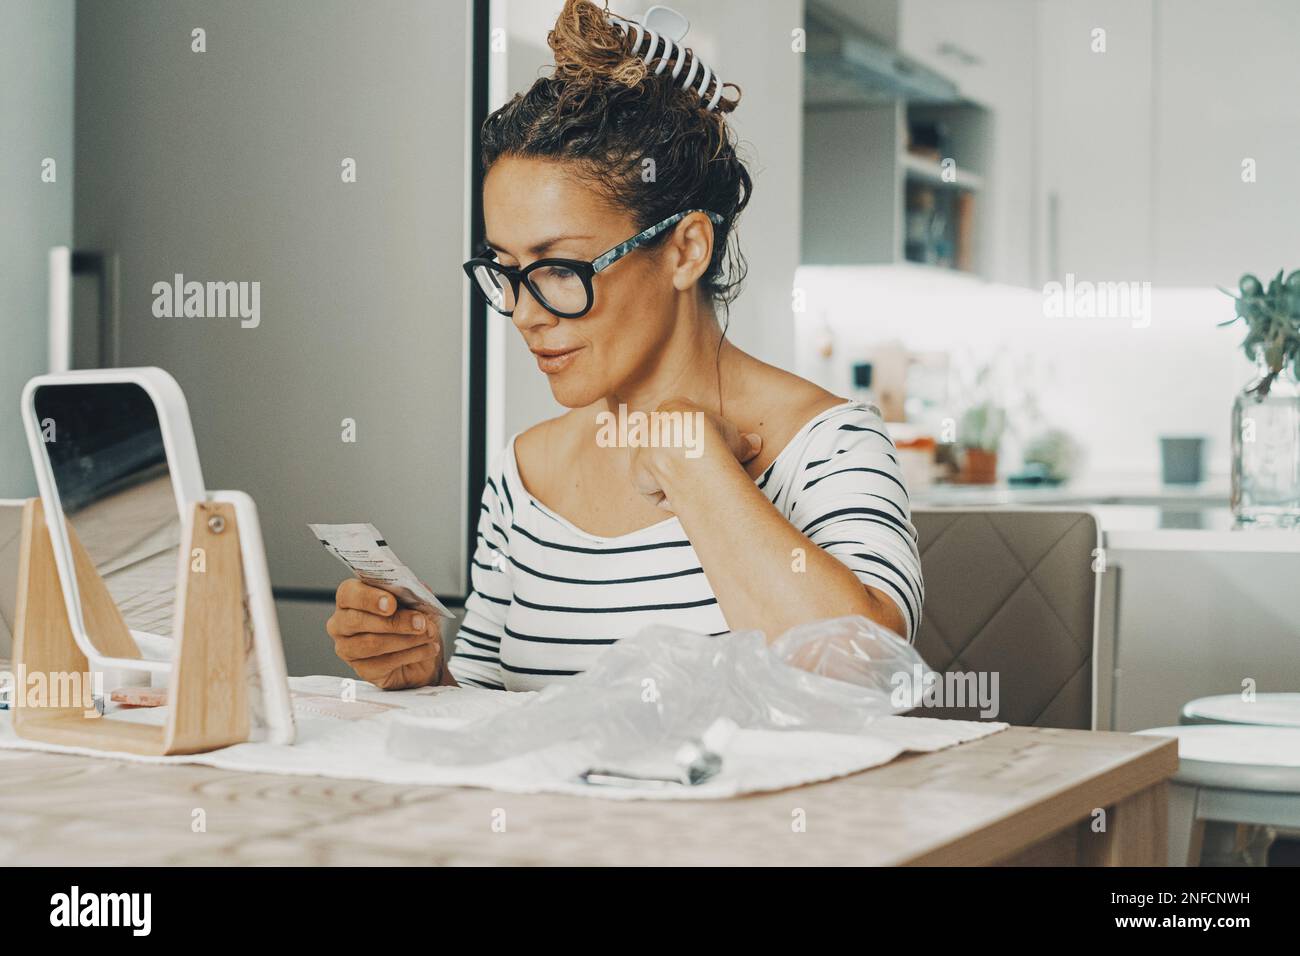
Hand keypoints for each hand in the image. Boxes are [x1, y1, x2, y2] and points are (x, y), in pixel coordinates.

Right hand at [326, 579, 442, 689]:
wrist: (421, 653)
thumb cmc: (410, 621)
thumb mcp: (415, 601)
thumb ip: (412, 593)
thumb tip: (418, 590)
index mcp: (351, 598)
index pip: (348, 593)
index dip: (369, 598)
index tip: (391, 603)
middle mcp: (342, 623)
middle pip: (357, 621)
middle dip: (394, 621)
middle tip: (419, 622)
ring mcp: (348, 649)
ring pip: (372, 644)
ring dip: (406, 639)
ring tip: (428, 634)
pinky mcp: (363, 670)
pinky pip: (384, 663)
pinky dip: (412, 654)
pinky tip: (427, 648)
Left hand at [628, 397, 761, 511]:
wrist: (692, 449)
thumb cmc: (714, 439)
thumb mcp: (732, 435)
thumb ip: (740, 440)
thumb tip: (755, 443)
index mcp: (671, 407)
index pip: (676, 423)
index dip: (689, 441)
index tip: (703, 453)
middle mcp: (649, 425)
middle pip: (658, 441)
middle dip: (671, 456)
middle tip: (691, 470)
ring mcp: (640, 450)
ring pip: (649, 465)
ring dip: (664, 476)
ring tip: (686, 485)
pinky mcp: (636, 473)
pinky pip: (648, 489)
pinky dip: (663, 496)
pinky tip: (679, 498)